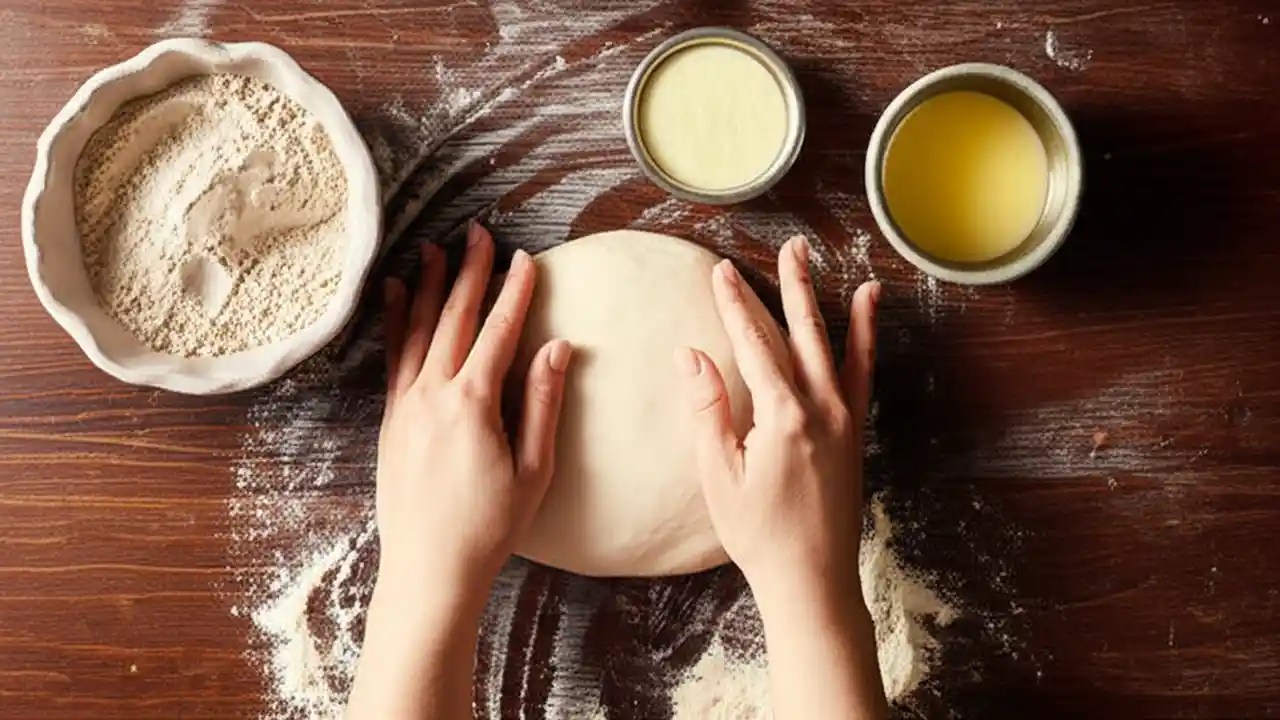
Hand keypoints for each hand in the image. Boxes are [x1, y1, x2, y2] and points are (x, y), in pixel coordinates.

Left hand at [376, 222, 572, 600]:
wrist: (429, 568)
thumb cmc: (489, 526)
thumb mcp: (534, 469)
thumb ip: (544, 402)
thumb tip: (558, 348)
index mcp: (473, 405)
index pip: (499, 333)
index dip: (514, 293)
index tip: (525, 259)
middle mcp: (433, 395)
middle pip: (454, 319)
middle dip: (468, 272)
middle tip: (478, 232)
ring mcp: (406, 406)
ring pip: (417, 331)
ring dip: (428, 286)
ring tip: (433, 249)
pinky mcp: (391, 421)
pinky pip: (393, 357)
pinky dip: (396, 322)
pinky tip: (396, 297)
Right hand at [677, 235, 879, 599]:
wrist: (812, 578)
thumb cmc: (758, 534)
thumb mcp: (718, 474)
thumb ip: (708, 409)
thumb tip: (692, 355)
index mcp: (783, 417)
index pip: (753, 345)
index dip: (733, 306)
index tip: (719, 272)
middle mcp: (821, 408)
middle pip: (801, 332)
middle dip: (789, 286)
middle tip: (787, 247)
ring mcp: (844, 418)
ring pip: (834, 344)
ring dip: (823, 300)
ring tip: (818, 263)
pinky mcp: (855, 432)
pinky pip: (862, 372)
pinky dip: (865, 337)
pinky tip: (868, 310)